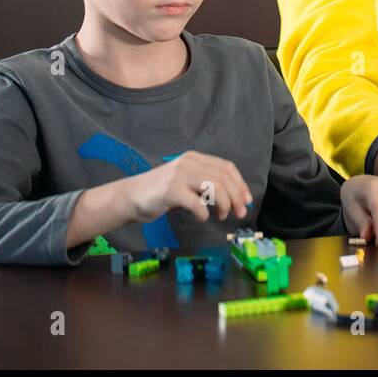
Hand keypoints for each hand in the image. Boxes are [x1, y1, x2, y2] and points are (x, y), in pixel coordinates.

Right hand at [121, 151, 252, 223]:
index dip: (240, 184)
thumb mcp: (187, 183)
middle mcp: (189, 162)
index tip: (247, 200)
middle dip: (237, 197)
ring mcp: (179, 175)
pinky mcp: (171, 190)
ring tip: (221, 216)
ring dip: (224, 204)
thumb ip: (206, 186)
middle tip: (239, 213)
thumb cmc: (161, 193)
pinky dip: (204, 213)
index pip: (227, 168)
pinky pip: (197, 203)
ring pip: (215, 186)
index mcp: (196, 158)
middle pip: (224, 178)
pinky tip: (201, 218)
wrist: (129, 197)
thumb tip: (235, 199)